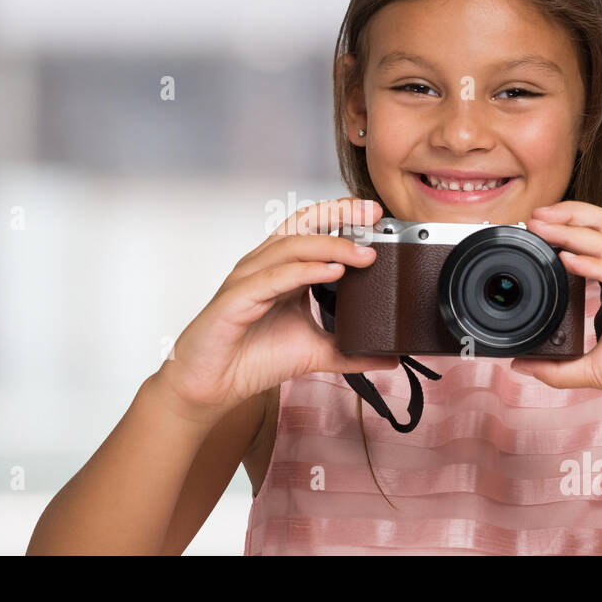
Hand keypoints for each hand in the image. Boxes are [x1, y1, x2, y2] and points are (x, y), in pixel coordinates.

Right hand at [155, 197, 400, 422]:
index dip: (343, 216)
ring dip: (331, 245)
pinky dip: (305, 271)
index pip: (313, 228)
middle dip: (340, 214)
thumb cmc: (251, 359)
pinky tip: (332, 271)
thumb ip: (351, 352)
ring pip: (291, 247)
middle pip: (302, 224)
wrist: (211, 386)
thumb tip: (390, 358)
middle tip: (373, 215)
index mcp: (282, 270)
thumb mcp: (314, 353)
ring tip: (365, 252)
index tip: (376, 215)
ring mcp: (249, 279)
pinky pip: (274, 277)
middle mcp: (264, 266)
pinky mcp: (236, 299)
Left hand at [510, 201, 601, 433]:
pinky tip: (571, 260)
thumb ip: (557, 366)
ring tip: (546, 229)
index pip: (601, 236)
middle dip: (570, 217)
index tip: (536, 224)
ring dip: (577, 235)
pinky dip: (600, 265)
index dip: (570, 224)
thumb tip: (521, 364)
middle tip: (535, 217)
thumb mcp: (593, 368)